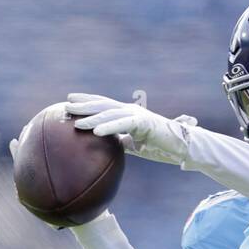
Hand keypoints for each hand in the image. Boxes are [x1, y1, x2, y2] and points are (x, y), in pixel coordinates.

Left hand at [64, 94, 196, 162]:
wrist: (183, 147)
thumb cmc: (161, 147)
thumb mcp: (135, 145)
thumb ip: (122, 142)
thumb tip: (108, 147)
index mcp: (127, 113)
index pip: (103, 104)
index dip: (87, 101)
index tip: (69, 100)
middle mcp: (131, 110)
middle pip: (102, 105)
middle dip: (83, 105)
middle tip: (65, 106)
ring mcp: (137, 115)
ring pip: (110, 114)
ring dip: (91, 118)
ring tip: (76, 122)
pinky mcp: (144, 124)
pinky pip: (122, 125)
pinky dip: (108, 127)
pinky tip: (95, 132)